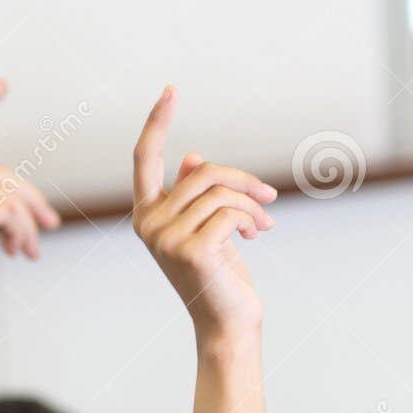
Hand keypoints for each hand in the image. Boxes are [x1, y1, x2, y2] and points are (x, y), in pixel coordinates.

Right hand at [131, 86, 276, 335]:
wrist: (228, 322)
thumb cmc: (220, 275)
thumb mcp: (209, 227)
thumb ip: (196, 194)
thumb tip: (193, 157)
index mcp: (146, 214)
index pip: (145, 158)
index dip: (157, 122)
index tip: (170, 89)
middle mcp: (147, 224)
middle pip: (202, 172)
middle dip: (242, 181)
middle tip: (268, 198)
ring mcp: (164, 238)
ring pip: (220, 191)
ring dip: (251, 204)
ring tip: (263, 224)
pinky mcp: (190, 250)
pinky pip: (230, 211)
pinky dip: (252, 219)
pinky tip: (257, 237)